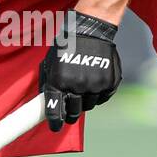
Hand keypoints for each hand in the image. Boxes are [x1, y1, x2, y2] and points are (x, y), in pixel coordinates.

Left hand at [38, 11, 121, 131]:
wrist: (90, 30)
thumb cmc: (67, 45)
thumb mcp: (50, 62)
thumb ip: (48, 82)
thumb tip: (47, 101)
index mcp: (59, 81)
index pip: (55, 110)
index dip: (55, 123)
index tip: (55, 127)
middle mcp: (77, 86)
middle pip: (73, 112)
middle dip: (70, 113)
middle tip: (70, 111)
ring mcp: (95, 85)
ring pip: (89, 105)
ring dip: (85, 101)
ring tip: (83, 87)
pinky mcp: (109, 83)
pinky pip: (102, 98)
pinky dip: (98, 94)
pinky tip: (95, 81)